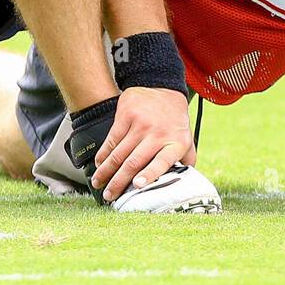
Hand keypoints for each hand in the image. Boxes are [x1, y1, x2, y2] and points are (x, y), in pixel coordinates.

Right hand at [90, 87, 194, 202]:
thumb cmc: (174, 121)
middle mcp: (158, 134)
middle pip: (134, 162)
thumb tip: (182, 185)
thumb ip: (185, 161)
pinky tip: (99, 164)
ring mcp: (141, 124)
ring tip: (98, 183)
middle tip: (109, 196)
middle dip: (118, 182)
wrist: (163, 88)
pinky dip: (103, 154)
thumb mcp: (186, 140)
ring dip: (106, 171)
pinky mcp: (126, 115)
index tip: (137, 185)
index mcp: (175, 144)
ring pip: (119, 153)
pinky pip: (112, 139)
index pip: (162, 162)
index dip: (149, 175)